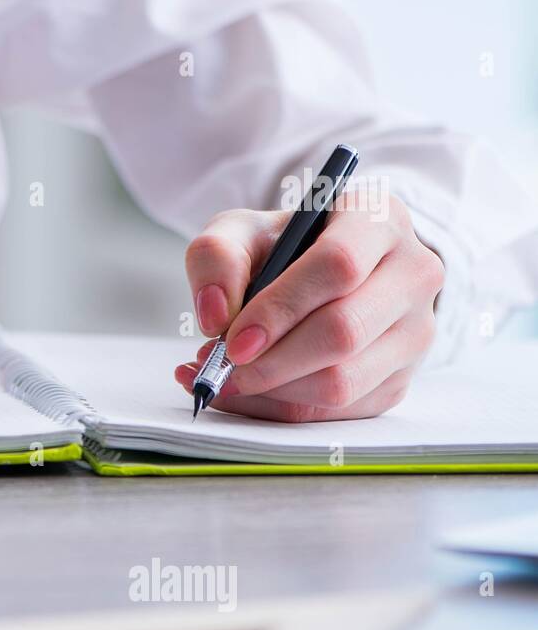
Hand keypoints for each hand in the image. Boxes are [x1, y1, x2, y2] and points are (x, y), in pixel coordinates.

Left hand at [175, 195, 443, 421]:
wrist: (319, 273)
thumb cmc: (283, 248)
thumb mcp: (240, 231)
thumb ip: (216, 257)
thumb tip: (215, 317)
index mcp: (378, 219)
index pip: (339, 265)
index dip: (281, 308)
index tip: (233, 339)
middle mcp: (413, 273)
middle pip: (343, 332)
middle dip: (272, 361)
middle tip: (222, 366)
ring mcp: (415, 331)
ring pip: (344, 382)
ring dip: (273, 391)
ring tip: (228, 376)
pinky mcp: (400, 378)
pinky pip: (339, 411)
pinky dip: (282, 409)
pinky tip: (249, 392)